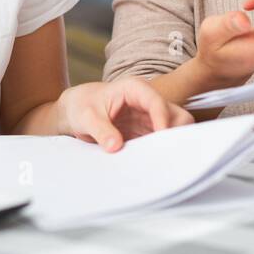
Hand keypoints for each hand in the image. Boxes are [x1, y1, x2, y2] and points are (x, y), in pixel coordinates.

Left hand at [56, 78, 194, 151]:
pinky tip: (151, 164)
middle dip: (176, 133)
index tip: (160, 138)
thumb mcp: (86, 117)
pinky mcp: (146, 133)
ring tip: (158, 161)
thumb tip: (115, 146)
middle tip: (166, 152)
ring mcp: (149, 118)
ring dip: (169, 146)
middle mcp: (148, 102)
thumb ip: (100, 130)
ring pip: (174, 131)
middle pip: (177, 115)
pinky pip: (161, 143)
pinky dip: (160, 152)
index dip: (162, 120)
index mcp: (135, 89)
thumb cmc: (81, 106)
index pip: (157, 102)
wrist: (76, 110)